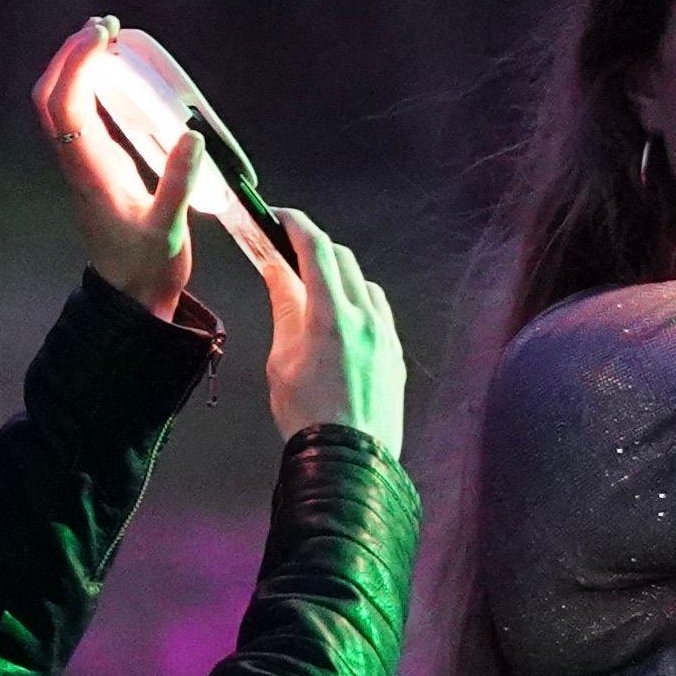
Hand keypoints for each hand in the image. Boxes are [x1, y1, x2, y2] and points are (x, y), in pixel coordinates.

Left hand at [33, 17, 201, 315]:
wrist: (131, 298)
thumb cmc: (146, 268)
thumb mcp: (169, 231)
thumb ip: (179, 184)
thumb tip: (192, 136)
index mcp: (89, 171)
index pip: (66, 103)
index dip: (78, 61)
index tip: (104, 33)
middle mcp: (79, 162)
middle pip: (52, 95)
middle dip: (70, 54)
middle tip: (104, 25)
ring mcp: (85, 163)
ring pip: (62, 103)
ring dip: (76, 66)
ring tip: (106, 36)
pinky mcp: (98, 167)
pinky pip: (81, 116)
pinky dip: (91, 85)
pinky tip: (116, 74)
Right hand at [245, 203, 405, 457]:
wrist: (350, 459)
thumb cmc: (309, 416)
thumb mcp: (283, 360)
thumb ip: (285, 309)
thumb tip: (280, 274)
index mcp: (332, 315)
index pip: (316, 249)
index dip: (296, 224)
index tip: (280, 216)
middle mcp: (366, 317)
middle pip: (342, 259)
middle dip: (315, 248)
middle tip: (289, 252)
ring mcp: (386, 334)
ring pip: (363, 284)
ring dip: (338, 277)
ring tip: (313, 293)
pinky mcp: (395, 353)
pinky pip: (378, 312)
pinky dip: (356, 304)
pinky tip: (339, 323)